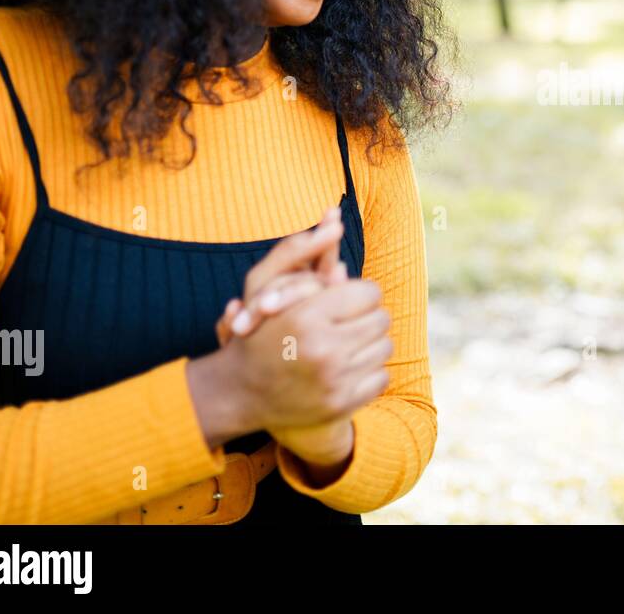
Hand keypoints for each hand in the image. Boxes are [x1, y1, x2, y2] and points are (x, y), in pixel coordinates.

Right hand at [212, 208, 378, 469]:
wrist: (239, 393)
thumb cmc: (258, 332)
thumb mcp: (272, 289)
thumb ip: (305, 256)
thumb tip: (334, 218)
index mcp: (306, 316)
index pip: (369, 293)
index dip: (362, 294)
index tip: (352, 300)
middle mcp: (323, 349)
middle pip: (381, 319)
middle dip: (369, 318)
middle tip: (355, 322)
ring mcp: (334, 381)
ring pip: (384, 348)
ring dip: (372, 344)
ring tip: (353, 343)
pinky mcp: (341, 405)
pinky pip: (381, 377)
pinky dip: (371, 372)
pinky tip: (352, 368)